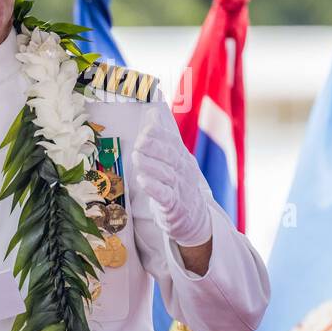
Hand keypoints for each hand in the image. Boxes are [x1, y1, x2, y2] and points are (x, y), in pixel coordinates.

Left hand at [131, 109, 212, 247]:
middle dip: (154, 147)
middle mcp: (183, 171)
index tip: (146, 126)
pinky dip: (154, 188)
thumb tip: (152, 111)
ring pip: (165, 174)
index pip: (173, 142)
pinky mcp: (174, 206)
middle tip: (139, 141)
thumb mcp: (174, 161)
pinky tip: (142, 181)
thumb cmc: (178, 185)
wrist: (195, 219)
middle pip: (170, 156)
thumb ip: (162, 138)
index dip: (160, 133)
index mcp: (182, 157)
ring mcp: (180, 188)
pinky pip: (164, 195)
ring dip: (150, 165)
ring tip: (136, 157)